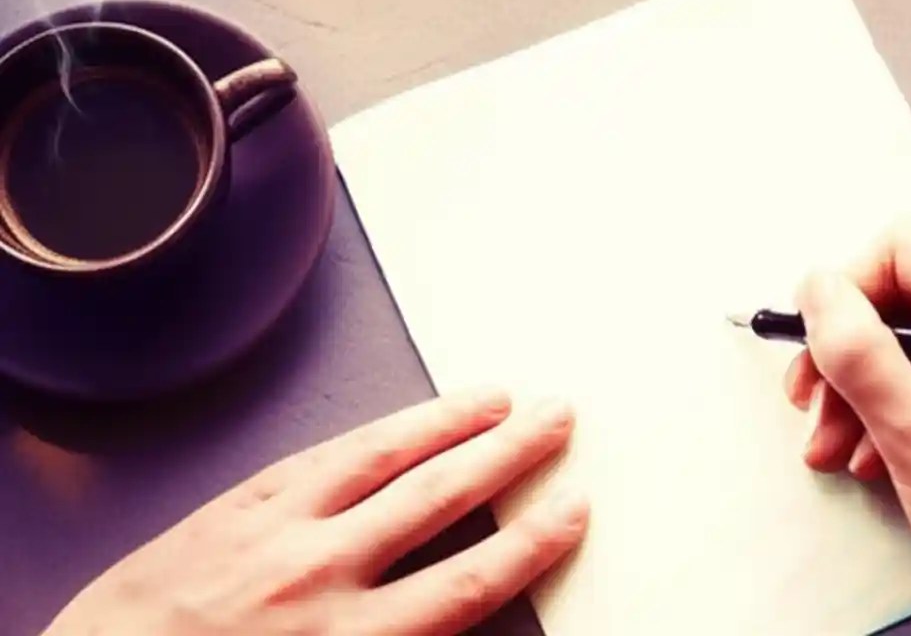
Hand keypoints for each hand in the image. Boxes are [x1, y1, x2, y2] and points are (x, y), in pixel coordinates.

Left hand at [43, 391, 586, 635]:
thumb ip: (395, 635)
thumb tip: (457, 604)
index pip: (468, 583)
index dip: (530, 542)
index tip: (571, 509)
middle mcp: (322, 576)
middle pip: (440, 499)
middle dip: (509, 455)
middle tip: (556, 419)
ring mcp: (278, 528)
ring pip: (383, 458)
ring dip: (450, 423)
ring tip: (500, 397)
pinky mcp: (240, 502)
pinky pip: (322, 453)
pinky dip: (375, 430)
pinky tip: (408, 417)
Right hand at [785, 221, 910, 635]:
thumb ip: (858, 350)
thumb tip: (816, 285)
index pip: (902, 248)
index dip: (845, 291)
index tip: (815, 350)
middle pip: (902, 295)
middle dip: (847, 353)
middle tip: (808, 407)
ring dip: (861, 390)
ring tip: (834, 449)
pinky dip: (895, 407)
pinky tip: (874, 457)